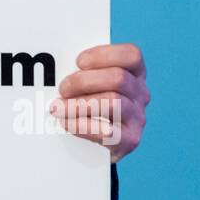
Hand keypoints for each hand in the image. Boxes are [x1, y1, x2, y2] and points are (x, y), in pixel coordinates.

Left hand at [50, 42, 148, 162]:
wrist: (96, 144)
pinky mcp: (130, 140)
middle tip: (63, 88)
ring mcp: (138, 117)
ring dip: (80, 104)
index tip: (78, 61)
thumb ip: (83, 71)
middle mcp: (140, 93)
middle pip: (118, 78)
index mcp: (135, 72)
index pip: (131, 55)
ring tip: (58, 108)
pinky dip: (83, 126)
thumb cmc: (90, 102)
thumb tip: (58, 66)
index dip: (103, 55)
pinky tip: (67, 123)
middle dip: (84, 81)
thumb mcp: (91, 81)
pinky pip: (108, 132)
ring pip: (113, 102)